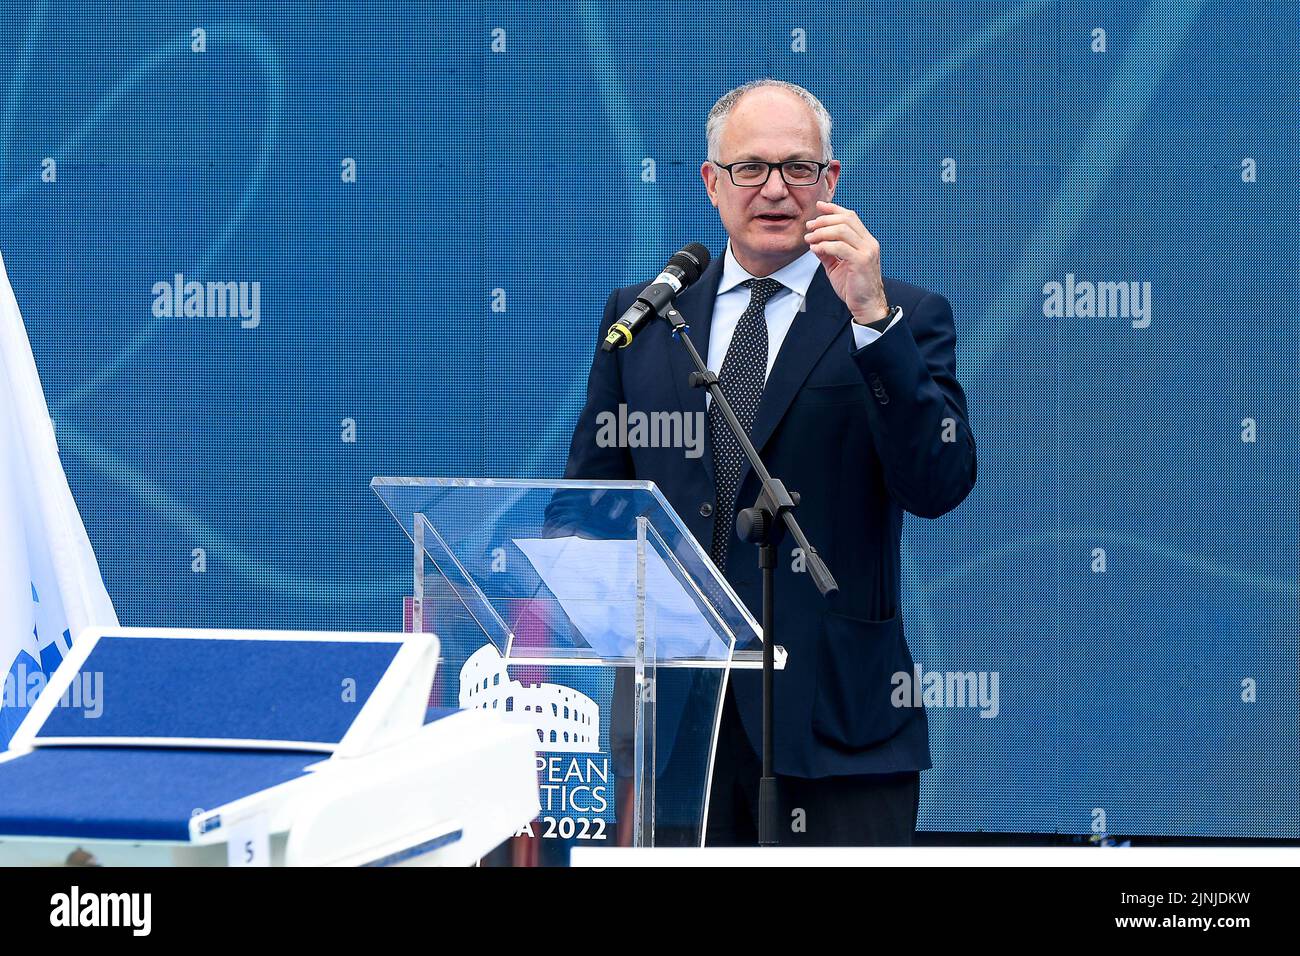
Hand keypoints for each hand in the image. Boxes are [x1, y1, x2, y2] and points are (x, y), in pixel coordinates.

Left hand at [804, 200, 888, 323]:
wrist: (866, 306)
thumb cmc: (853, 287)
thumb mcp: (837, 266)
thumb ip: (828, 252)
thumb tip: (814, 241)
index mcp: (865, 241)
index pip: (850, 217)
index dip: (834, 209)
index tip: (819, 207)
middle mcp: (869, 243)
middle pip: (846, 220)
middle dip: (824, 220)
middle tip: (809, 227)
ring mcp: (867, 251)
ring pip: (842, 231)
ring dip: (822, 232)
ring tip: (809, 239)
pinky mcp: (862, 262)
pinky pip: (840, 247)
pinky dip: (825, 246)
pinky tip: (815, 249)